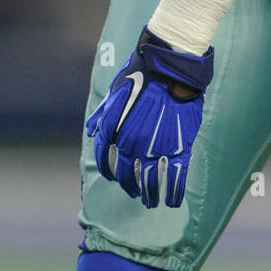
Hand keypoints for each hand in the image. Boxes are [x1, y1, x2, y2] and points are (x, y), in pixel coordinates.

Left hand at [86, 26, 213, 207]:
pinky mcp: (179, 147)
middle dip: (130, 187)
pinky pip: (175, 178)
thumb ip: (102, 115)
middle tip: (135, 193)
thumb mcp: (115, 92)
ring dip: (150, 196)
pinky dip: (173, 193)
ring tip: (152, 202)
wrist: (170, 67)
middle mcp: (132, 143)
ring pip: (150, 182)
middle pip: (127, 175)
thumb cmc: (141, 74)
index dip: (110, 172)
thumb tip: (91, 132)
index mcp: (115, 130)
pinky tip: (172, 202)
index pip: (106, 160)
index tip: (115, 178)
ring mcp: (156, 147)